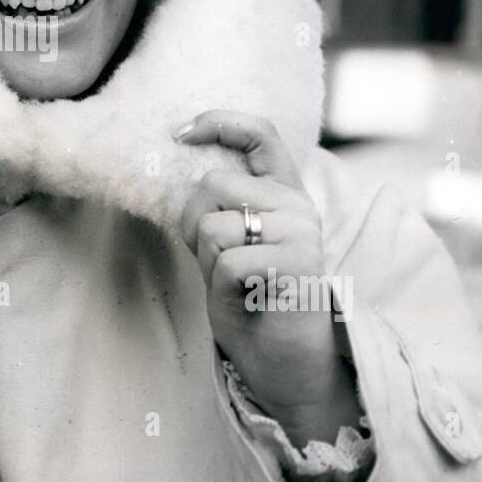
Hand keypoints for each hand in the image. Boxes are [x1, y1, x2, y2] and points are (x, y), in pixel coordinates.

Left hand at [178, 110, 358, 446]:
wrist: (283, 359)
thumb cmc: (250, 298)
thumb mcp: (231, 240)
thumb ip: (218, 205)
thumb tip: (181, 159)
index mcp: (286, 194)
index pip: (261, 134)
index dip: (220, 123)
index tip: (180, 133)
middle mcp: (299, 206)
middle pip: (212, 186)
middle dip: (196, 225)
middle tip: (220, 262)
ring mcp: (300, 234)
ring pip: (213, 226)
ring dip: (208, 261)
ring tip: (236, 283)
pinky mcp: (294, 265)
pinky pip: (226, 262)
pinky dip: (222, 286)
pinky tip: (245, 299)